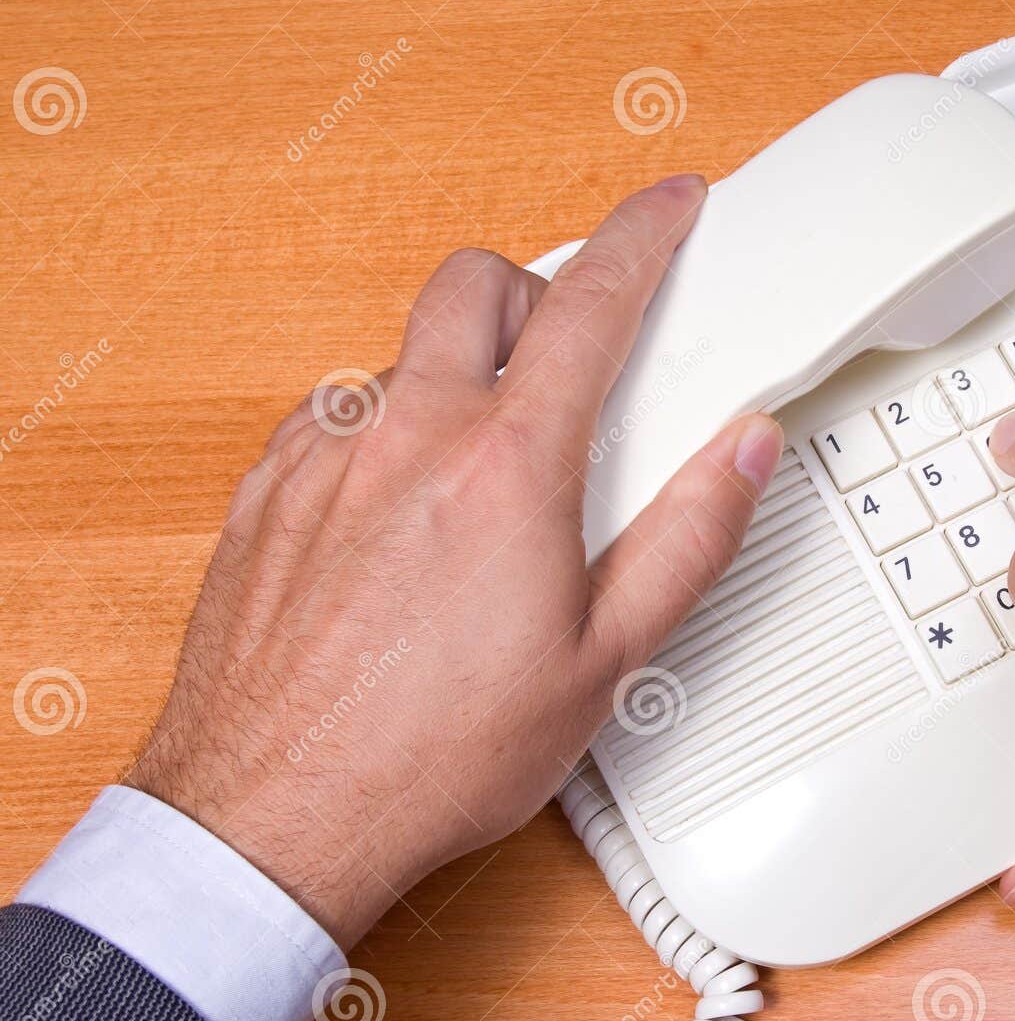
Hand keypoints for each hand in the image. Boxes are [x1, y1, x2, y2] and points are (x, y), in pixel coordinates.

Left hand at [125, 175, 783, 949]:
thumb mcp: (606, 660)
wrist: (277, 815)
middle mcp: (406, 436)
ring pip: (399, 354)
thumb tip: (743, 452)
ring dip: (452, 376)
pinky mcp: (264, 495)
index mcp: (507, 466)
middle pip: (474, 283)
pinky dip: (382, 431)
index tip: (668, 205)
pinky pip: (332, 415)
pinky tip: (397, 516)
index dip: (643, 237)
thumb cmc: (436, 753)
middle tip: (563, 358)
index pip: (592, 304)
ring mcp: (323, 458)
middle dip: (532, 291)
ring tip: (479, 477)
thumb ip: (689, 536)